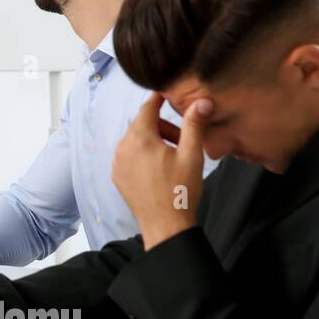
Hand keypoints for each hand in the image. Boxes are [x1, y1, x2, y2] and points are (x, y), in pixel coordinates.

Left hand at [112, 92, 210, 248]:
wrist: (165, 225)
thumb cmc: (180, 191)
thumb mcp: (192, 154)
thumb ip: (194, 125)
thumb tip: (201, 101)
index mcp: (139, 139)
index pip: (147, 108)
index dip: (158, 99)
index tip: (166, 93)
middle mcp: (122, 148)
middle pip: (142, 125)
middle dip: (161, 126)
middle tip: (182, 139)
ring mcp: (117, 163)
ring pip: (134, 140)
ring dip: (152, 140)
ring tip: (173, 156)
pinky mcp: (117, 176)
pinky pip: (129, 156)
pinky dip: (142, 154)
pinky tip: (159, 168)